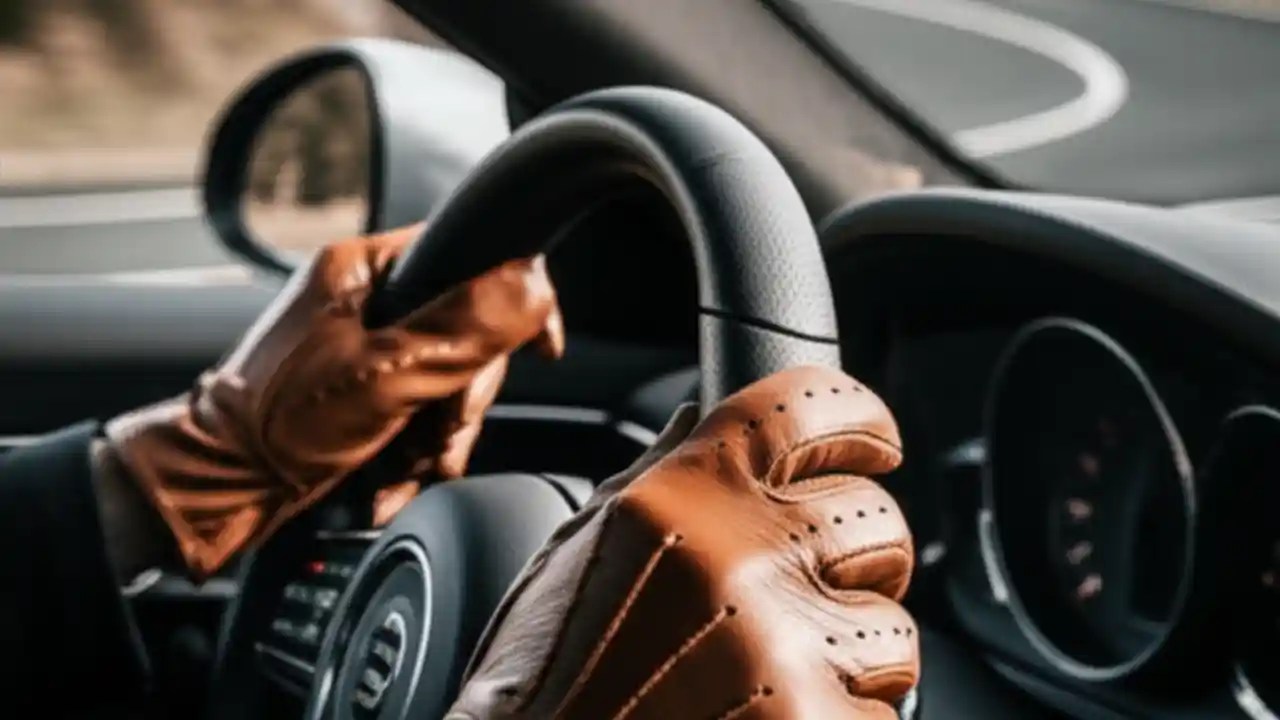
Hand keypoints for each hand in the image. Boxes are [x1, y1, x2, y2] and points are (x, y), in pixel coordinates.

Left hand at [105, 225, 562, 577]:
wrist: (219, 491)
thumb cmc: (279, 425)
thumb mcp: (387, 373)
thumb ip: (465, 327)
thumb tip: (533, 284)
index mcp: (364, 269)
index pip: (467, 255)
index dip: (512, 300)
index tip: (542, 344)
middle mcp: (365, 300)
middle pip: (465, 330)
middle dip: (464, 392)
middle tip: (445, 425)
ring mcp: (364, 348)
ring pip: (447, 378)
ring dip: (441, 431)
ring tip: (416, 462)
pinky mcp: (363, 393)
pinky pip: (419, 410)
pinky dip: (416, 448)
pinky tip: (397, 474)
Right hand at [449, 365, 916, 718]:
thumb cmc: (541, 675)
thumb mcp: (577, 551)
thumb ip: (651, 477)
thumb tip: (693, 421)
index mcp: (686, 494)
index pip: (810, 408)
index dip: (859, 420)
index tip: (875, 444)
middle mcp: (745, 555)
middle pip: (877, 522)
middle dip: (857, 561)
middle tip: (810, 593)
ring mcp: (788, 648)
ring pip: (892, 631)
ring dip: (850, 658)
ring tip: (773, 679)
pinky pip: (876, 716)